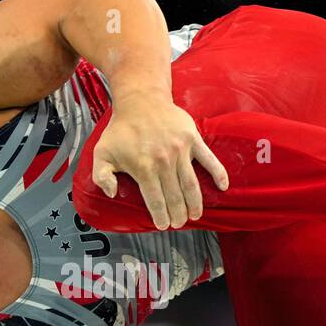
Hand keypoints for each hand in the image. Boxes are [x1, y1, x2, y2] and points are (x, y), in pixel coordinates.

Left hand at [90, 92, 228, 229]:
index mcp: (143, 167)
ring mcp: (181, 150)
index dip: (160, 216)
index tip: (163, 225)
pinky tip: (223, 187)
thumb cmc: (121, 130)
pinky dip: (218, 173)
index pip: (155, 199)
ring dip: (195, 203)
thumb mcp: (102, 152)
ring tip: (195, 215)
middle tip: (179, 223)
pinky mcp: (193, 139)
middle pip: (174, 196)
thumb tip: (111, 194)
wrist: (140, 100)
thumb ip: (101, 176)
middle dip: (178, 214)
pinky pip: (209, 159)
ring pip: (191, 184)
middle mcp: (164, 161)